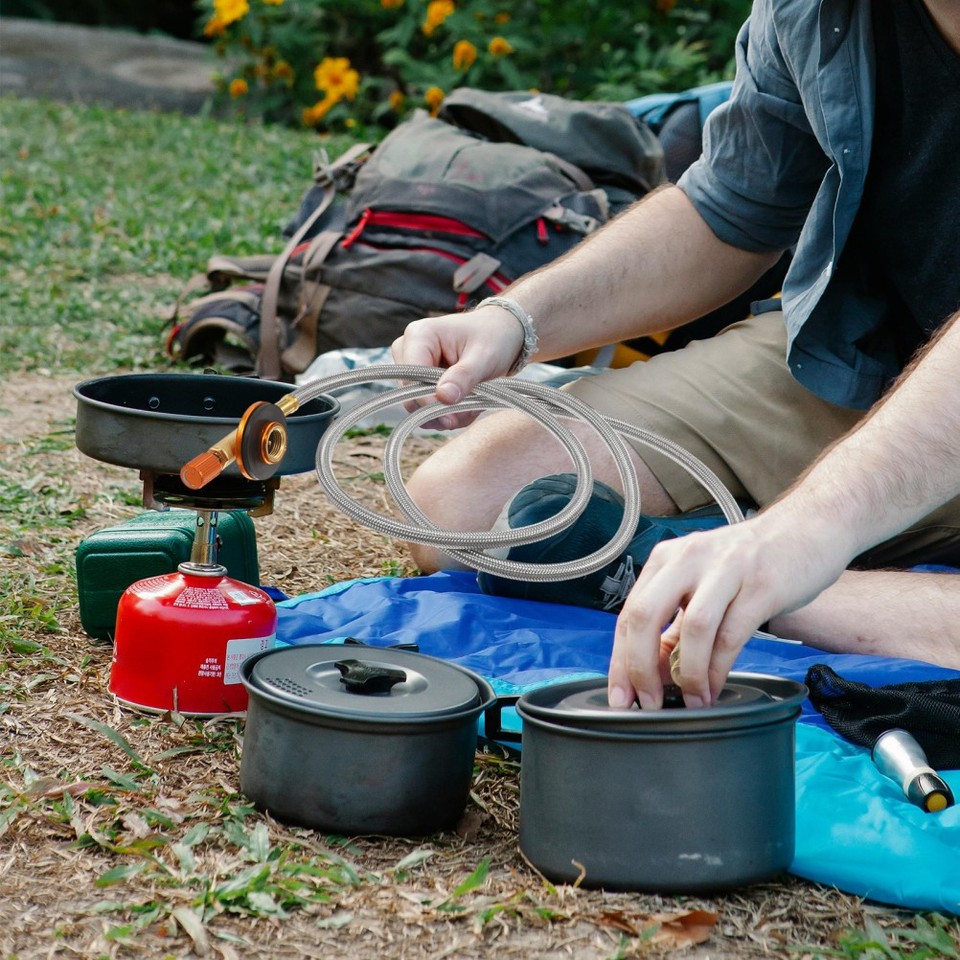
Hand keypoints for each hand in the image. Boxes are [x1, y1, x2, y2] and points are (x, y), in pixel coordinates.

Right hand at [391, 305, 524, 428]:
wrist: (500, 335)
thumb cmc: (492, 337)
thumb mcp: (484, 356)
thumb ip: (464, 376)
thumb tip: (443, 397)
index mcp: (419, 335)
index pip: (411, 377)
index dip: (428, 400)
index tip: (452, 417)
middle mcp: (407, 351)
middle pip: (411, 395)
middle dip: (442, 410)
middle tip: (471, 409)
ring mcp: (411, 369)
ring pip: (419, 407)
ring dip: (449, 414)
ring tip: (475, 404)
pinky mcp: (418, 383)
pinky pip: (427, 410)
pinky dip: (450, 413)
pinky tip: (469, 403)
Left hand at [606, 514, 844, 708]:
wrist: (805, 530)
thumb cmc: (748, 564)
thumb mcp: (701, 585)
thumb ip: (676, 626)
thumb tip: (653, 673)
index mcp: (666, 560)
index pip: (628, 613)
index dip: (619, 661)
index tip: (620, 698)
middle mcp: (688, 559)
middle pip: (645, 616)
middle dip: (640, 668)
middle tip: (648, 704)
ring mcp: (725, 569)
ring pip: (692, 627)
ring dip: (688, 674)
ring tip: (690, 701)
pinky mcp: (761, 585)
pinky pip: (732, 635)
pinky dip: (719, 669)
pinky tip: (714, 688)